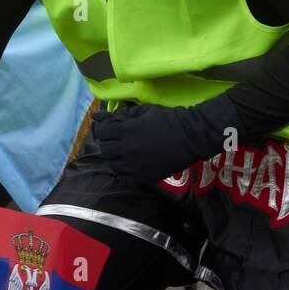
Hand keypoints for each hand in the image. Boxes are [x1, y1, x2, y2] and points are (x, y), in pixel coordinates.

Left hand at [94, 95, 237, 184]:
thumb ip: (121, 114)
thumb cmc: (168, 119)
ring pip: (112, 165)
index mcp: (126, 131)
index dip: (104, 129)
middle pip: (105, 149)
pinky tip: (132, 165)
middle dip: (109, 143)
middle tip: (119, 140)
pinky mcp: (143, 178)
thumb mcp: (144, 110)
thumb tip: (98, 115)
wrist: (190, 137)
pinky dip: (124, 172)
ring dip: (116, 158)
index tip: (111, 128)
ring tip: (126, 153)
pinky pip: (124, 179)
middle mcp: (127, 150)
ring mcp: (134, 166)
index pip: (101, 132)